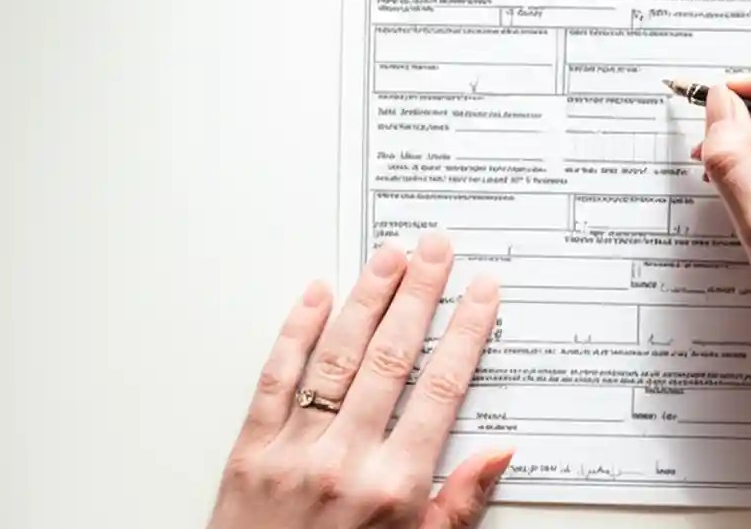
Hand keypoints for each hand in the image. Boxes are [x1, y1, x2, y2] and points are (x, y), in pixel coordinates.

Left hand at [209, 233, 510, 528]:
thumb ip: (458, 503)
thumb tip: (500, 452)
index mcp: (396, 486)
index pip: (442, 389)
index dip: (466, 332)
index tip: (482, 293)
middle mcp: (346, 461)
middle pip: (394, 357)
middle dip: (419, 294)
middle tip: (436, 248)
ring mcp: (295, 451)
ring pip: (338, 356)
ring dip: (367, 299)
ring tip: (387, 257)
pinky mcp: (250, 450)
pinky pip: (275, 377)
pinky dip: (295, 332)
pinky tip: (316, 295)